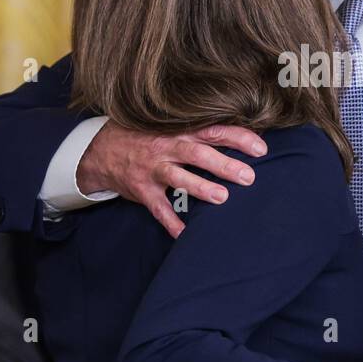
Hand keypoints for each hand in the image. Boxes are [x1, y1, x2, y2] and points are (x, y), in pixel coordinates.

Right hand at [76, 121, 267, 236]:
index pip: (213, 131)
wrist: (101, 151)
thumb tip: (243, 135)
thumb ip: (199, 132)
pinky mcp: (142, 190)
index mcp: (179, 131)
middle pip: (198, 153)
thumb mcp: (169, 126)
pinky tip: (185, 234)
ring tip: (222, 198)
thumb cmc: (146, 137)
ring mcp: (153, 169)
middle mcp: (166, 148)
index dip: (237, 138)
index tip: (261, 148)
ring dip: (200, 188)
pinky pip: (158, 209)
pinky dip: (171, 223)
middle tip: (248, 176)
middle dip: (224, 164)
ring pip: (178, 178)